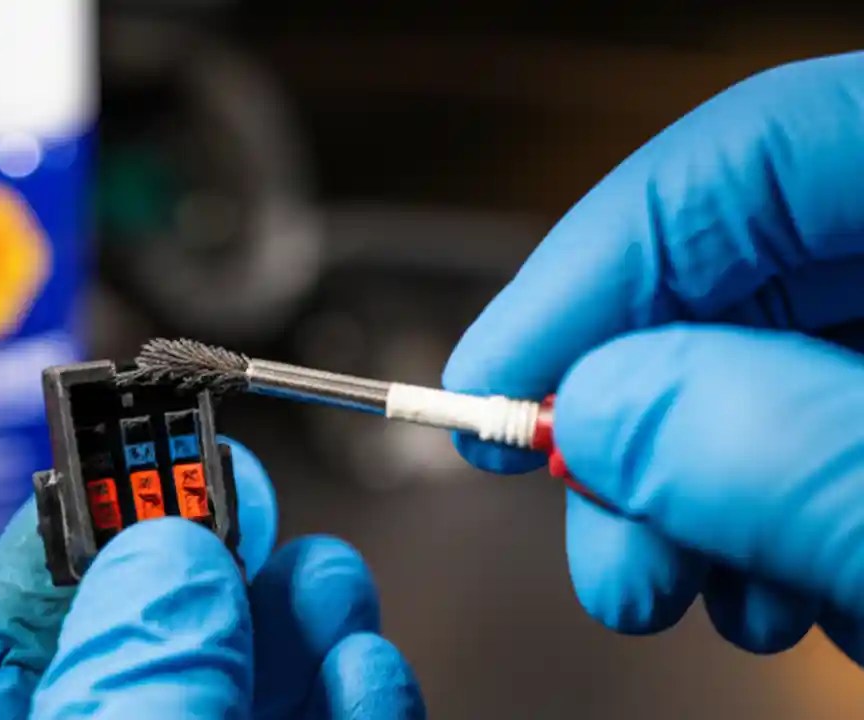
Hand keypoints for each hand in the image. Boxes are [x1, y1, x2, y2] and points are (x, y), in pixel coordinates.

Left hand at [0, 440, 425, 718]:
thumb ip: (130, 674)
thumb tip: (168, 548)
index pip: (7, 617)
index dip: (73, 520)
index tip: (130, 443)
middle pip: (152, 635)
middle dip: (215, 558)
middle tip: (251, 497)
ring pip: (251, 682)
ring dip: (302, 621)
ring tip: (330, 583)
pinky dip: (357, 703)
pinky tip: (366, 669)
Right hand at [443, 52, 863, 660]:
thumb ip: (780, 455)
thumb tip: (599, 409)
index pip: (746, 155)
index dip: (591, 259)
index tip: (485, 374)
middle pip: (738, 267)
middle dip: (628, 407)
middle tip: (579, 510)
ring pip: (762, 363)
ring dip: (682, 484)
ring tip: (667, 584)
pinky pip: (813, 430)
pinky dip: (758, 515)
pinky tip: (767, 584)